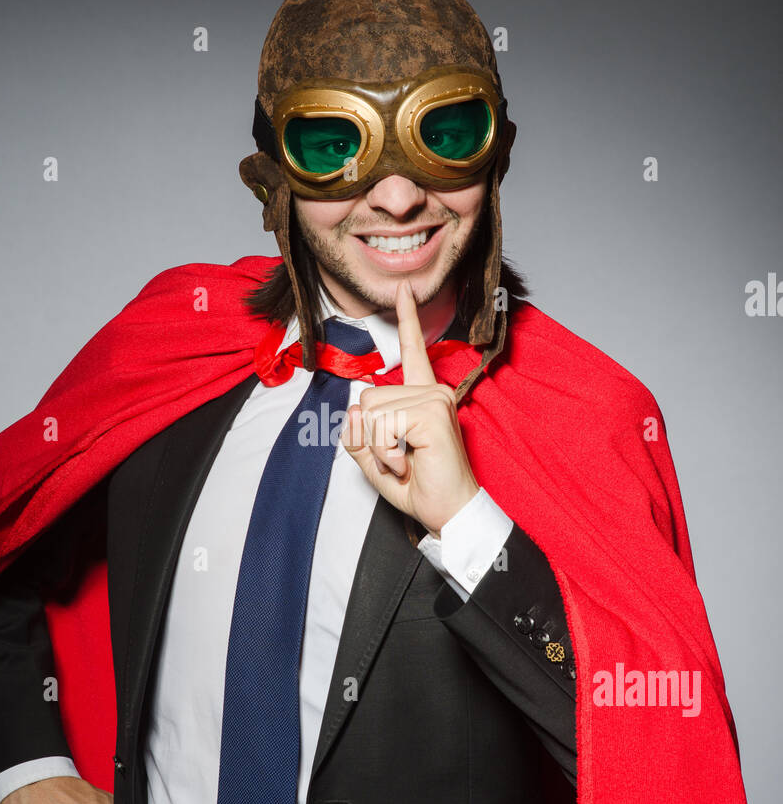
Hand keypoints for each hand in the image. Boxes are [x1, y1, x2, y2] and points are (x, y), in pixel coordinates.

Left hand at [340, 278, 479, 536]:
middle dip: (370, 437)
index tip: (405, 290)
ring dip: (377, 448)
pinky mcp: (432, 415)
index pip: (413, 352)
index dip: (407, 320)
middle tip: (399, 459)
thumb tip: (355, 409)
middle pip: (367, 396)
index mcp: (423, 398)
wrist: (449, 514)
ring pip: (371, 411)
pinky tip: (408, 464)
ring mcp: (435, 400)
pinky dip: (385, 453)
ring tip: (405, 463)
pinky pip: (382, 425)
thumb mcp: (376, 460)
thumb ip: (360, 435)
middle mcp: (432, 392)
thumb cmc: (420, 487)